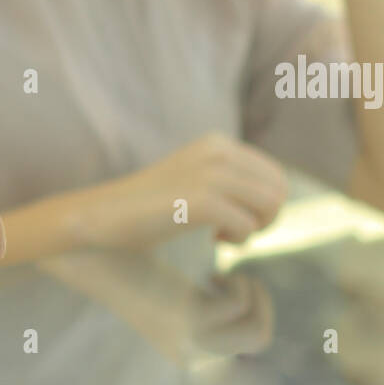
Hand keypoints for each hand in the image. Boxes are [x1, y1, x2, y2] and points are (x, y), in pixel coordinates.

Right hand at [83, 134, 287, 246]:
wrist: (104, 218)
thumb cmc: (149, 208)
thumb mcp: (193, 181)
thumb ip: (229, 180)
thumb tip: (276, 197)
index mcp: (217, 144)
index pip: (274, 175)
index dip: (264, 205)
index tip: (234, 220)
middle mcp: (217, 152)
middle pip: (278, 190)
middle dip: (265, 218)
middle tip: (234, 232)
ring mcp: (209, 174)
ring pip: (271, 204)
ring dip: (255, 229)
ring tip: (225, 237)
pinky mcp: (201, 200)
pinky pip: (247, 224)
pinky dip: (238, 239)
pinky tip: (215, 240)